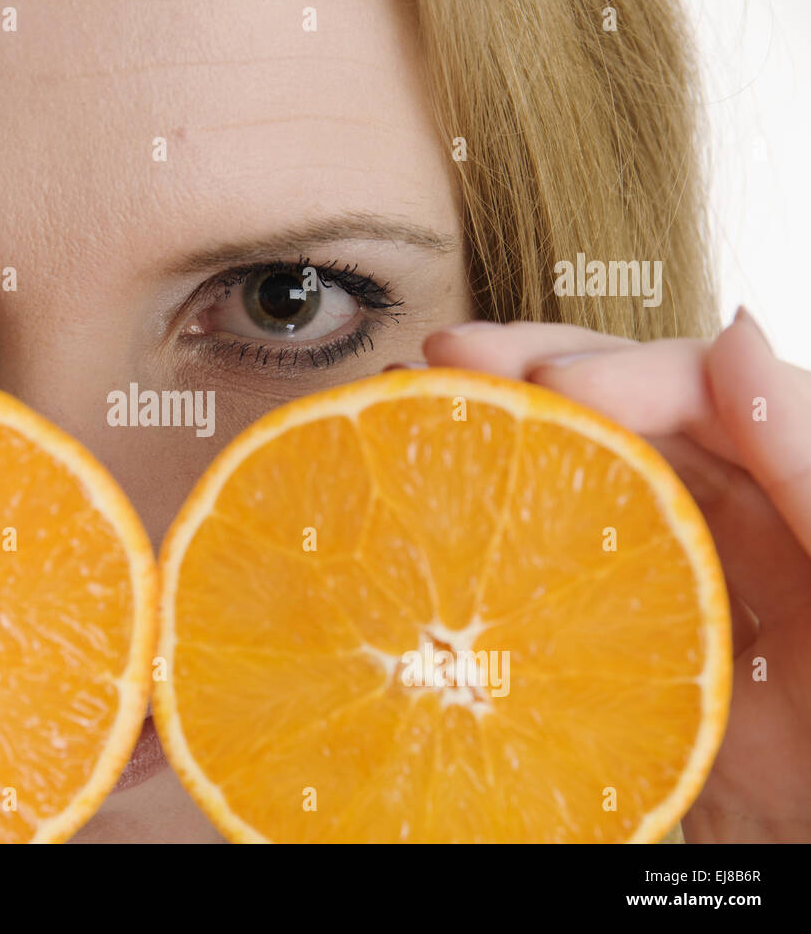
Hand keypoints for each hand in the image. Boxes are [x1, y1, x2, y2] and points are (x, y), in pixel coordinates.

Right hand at [420, 310, 810, 841]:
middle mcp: (736, 538)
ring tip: (426, 399)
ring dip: (504, 431)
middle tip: (453, 358)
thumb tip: (737, 341)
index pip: (710, 394)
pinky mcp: (625, 662)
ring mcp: (674, 598)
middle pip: (630, 420)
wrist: (804, 858)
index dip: (629, 368)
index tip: (552, 384)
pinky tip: (437, 504)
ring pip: (585, 486)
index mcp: (794, 503)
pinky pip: (556, 583)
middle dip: (539, 371)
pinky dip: (491, 539)